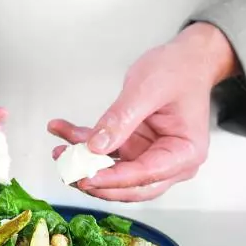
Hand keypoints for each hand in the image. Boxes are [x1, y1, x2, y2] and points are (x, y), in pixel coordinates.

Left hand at [48, 22, 239, 201]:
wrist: (186, 59)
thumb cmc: (179, 71)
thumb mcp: (147, 89)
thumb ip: (121, 119)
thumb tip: (96, 147)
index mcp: (185, 153)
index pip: (146, 175)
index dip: (113, 180)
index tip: (85, 178)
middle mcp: (170, 162)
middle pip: (130, 185)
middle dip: (97, 182)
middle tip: (68, 173)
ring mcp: (151, 156)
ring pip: (114, 172)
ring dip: (86, 164)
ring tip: (59, 152)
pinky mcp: (135, 147)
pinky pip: (108, 152)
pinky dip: (85, 144)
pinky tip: (64, 131)